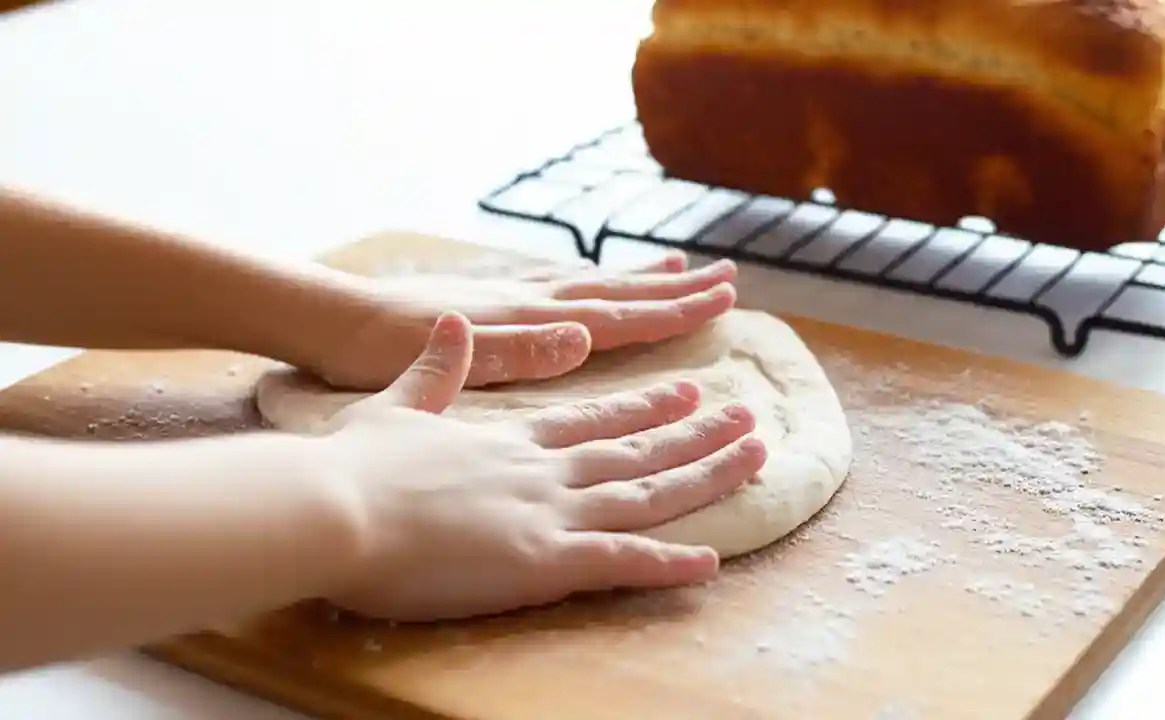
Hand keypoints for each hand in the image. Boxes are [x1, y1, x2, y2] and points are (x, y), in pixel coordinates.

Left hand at [318, 251, 736, 389]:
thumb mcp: (451, 358)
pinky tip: (591, 287)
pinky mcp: (488, 302)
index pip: (618, 315)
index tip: (723, 299)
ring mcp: (509, 297)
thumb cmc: (382, 349)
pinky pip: (559, 287)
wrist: (328, 317)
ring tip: (676, 265)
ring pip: (592, 285)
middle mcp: (528, 302)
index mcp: (529, 321)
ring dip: (639, 280)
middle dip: (674, 289)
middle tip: (727, 277)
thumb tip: (584, 335)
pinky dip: (591, 284)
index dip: (672, 310)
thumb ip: (519, 350)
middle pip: (617, 292)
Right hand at [321, 311, 764, 620]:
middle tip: (746, 415)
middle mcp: (544, 470)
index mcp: (512, 440)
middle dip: (695, 432)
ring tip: (756, 456)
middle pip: (638, 449)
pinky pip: (622, 564)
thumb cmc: (355, 467)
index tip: (685, 389)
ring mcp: (550, 512)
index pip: (593, 419)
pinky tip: (712, 563)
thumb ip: (435, 370)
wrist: (336, 508)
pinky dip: (669, 565)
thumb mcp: (398, 405)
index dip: (643, 406)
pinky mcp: (543, 561)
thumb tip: (449, 324)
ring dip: (705, 476)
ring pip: (647, 494)